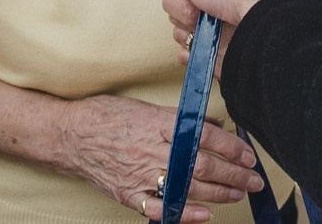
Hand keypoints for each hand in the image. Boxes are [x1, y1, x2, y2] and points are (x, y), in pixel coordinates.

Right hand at [52, 93, 263, 221]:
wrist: (69, 136)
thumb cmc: (108, 116)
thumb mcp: (146, 108)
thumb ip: (181, 118)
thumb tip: (215, 124)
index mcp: (158, 124)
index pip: (204, 136)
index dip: (230, 147)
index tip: (248, 155)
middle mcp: (150, 150)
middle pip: (200, 166)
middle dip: (233, 175)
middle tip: (253, 180)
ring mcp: (138, 175)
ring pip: (186, 188)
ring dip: (218, 194)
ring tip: (238, 194)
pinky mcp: (128, 194)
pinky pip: (159, 209)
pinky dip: (184, 214)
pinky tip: (204, 215)